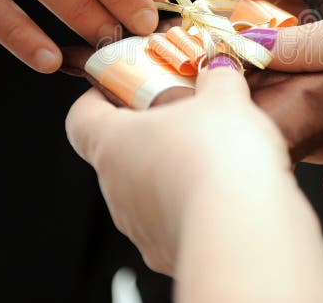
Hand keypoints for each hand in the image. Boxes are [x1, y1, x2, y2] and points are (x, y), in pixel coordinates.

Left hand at [65, 68, 287, 274]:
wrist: (242, 229)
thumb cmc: (218, 159)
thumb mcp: (225, 100)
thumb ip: (218, 79)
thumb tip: (219, 69)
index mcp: (113, 142)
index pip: (81, 118)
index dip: (96, 100)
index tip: (119, 88)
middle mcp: (115, 188)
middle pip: (118, 155)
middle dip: (149, 136)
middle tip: (183, 118)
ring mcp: (138, 226)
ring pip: (146, 192)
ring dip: (171, 174)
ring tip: (212, 160)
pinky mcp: (164, 253)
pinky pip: (172, 223)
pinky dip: (192, 209)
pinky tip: (223, 197)